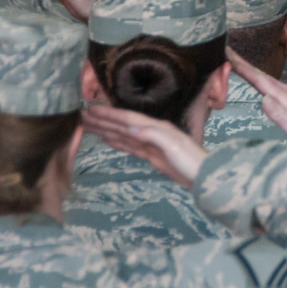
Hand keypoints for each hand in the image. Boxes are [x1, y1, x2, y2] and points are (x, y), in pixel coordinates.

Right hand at [82, 105, 205, 188]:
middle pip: (123, 124)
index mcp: (157, 127)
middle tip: (81, 116)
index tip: (90, 110)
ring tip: (89, 126)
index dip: (109, 114)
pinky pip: (130, 146)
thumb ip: (152, 134)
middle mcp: (152, 132)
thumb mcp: (173, 146)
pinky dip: (117, 142)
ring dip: (106, 129)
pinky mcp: (152, 156)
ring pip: (124, 134)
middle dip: (103, 120)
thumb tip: (130, 126)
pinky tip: (108, 139)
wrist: (205, 177)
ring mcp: (151, 145)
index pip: (128, 118)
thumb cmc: (191, 160)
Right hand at [227, 48, 286, 155]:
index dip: (243, 66)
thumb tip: (264, 99)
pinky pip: (276, 88)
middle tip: (226, 50)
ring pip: (269, 81)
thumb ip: (283, 116)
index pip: (261, 79)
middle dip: (244, 63)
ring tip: (237, 63)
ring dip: (253, 71)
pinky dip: (264, 82)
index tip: (227, 52)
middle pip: (263, 75)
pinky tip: (262, 84)